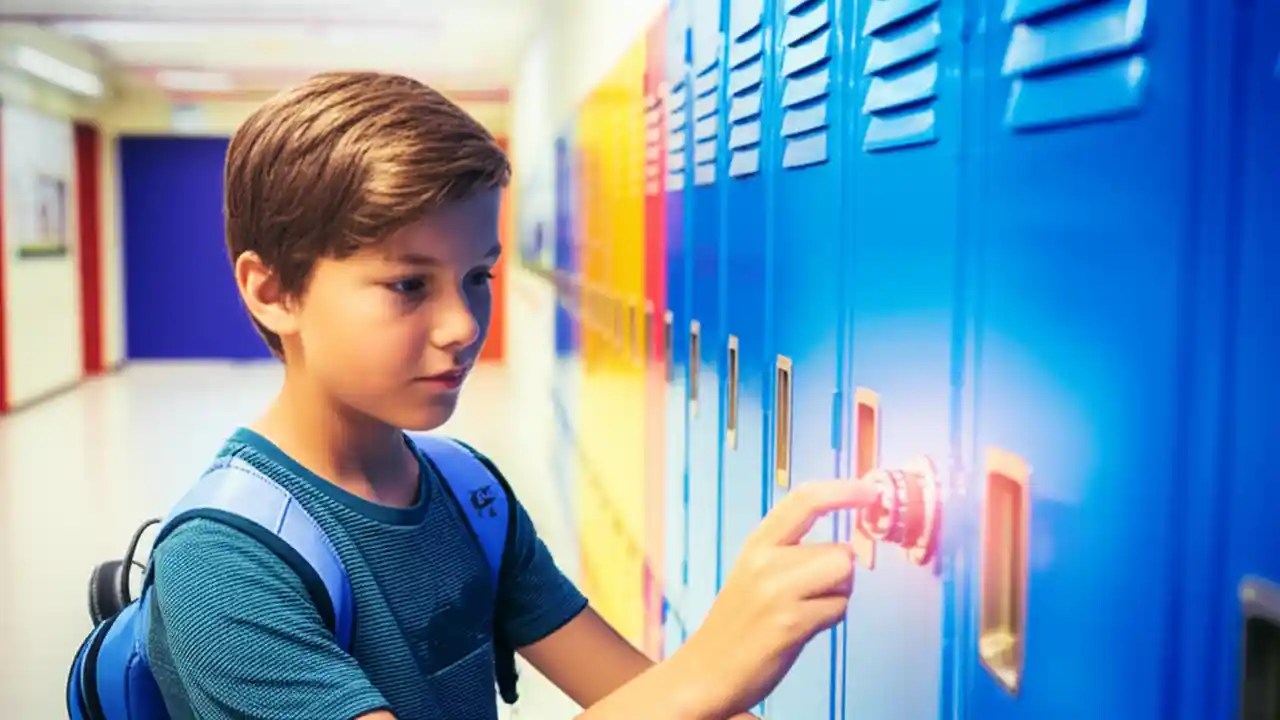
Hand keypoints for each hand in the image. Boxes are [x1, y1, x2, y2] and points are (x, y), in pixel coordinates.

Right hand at [669, 479, 877, 718]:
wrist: (706, 670)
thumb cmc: (739, 624)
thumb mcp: (755, 573)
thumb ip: (792, 553)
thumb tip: (846, 546)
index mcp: (757, 544)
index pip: (805, 501)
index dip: (843, 491)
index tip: (870, 492)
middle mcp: (765, 561)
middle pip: (839, 550)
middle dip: (840, 574)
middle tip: (812, 596)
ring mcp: (776, 591)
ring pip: (844, 575)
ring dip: (838, 595)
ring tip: (807, 611)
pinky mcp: (789, 622)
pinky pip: (839, 608)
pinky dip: (831, 619)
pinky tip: (804, 630)